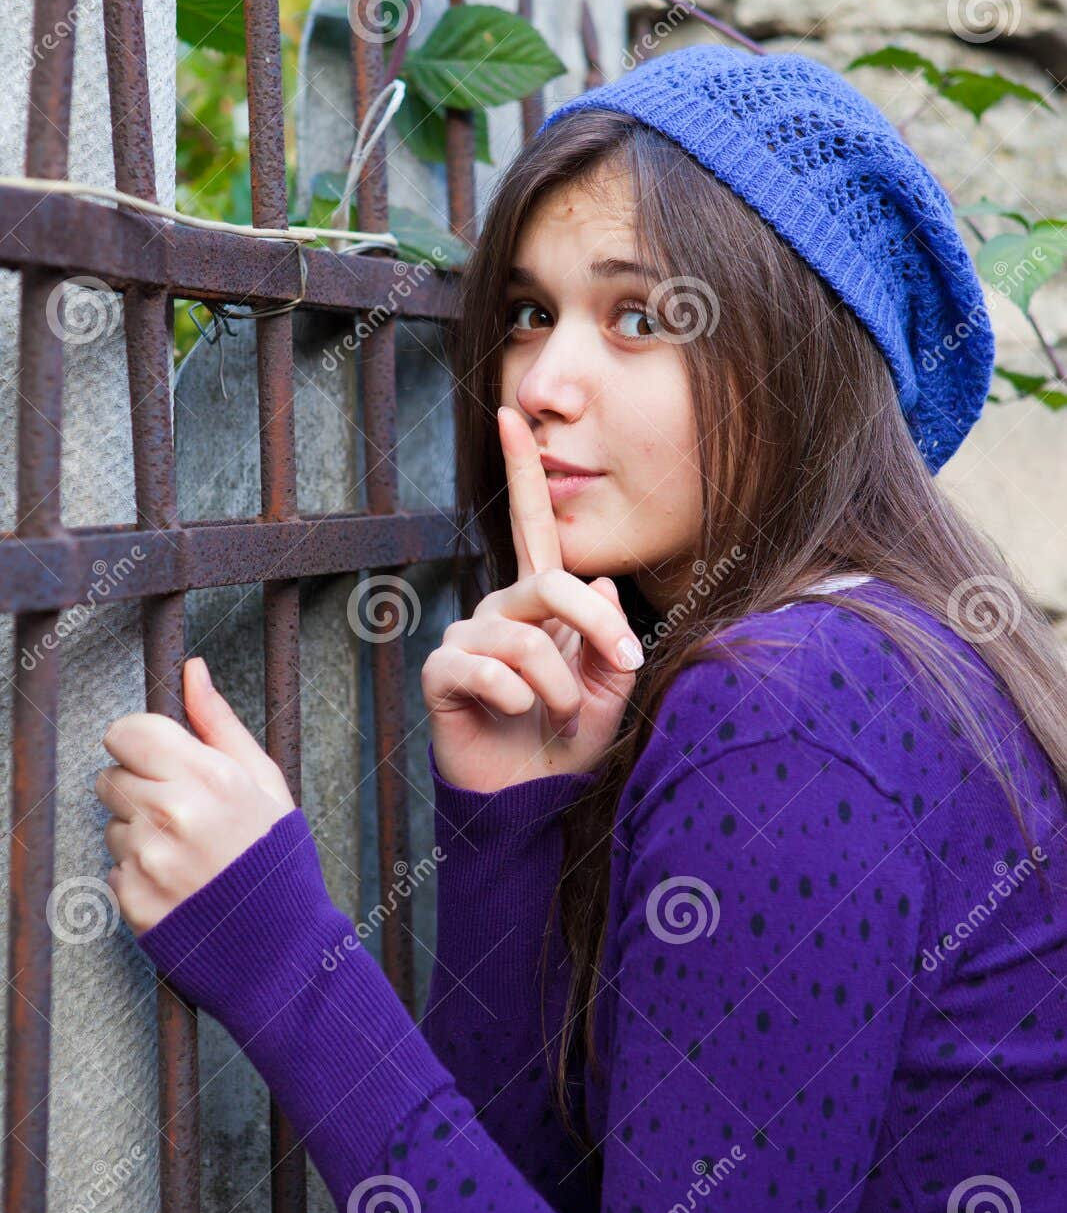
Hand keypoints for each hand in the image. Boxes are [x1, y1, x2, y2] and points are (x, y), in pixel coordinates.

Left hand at [95, 658, 296, 936]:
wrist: (280, 949)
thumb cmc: (277, 860)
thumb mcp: (263, 781)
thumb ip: (219, 722)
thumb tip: (193, 671)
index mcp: (208, 777)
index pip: (127, 731)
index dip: (140, 740)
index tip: (159, 754)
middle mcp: (171, 815)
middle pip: (111, 775)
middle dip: (140, 785)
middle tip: (181, 808)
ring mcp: (147, 860)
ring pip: (111, 822)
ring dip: (139, 830)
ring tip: (186, 850)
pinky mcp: (131, 899)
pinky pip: (114, 866)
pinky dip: (139, 871)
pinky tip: (179, 880)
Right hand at [421, 405, 644, 791]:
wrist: (531, 798)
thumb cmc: (568, 741)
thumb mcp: (610, 688)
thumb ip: (610, 638)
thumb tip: (601, 583)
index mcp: (541, 602)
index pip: (532, 526)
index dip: (521, 469)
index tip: (513, 414)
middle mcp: (501, 608)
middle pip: (550, 584)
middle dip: (595, 626)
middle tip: (625, 665)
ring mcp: (467, 637)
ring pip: (525, 639)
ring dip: (558, 686)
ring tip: (557, 714)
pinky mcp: (443, 672)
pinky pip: (486, 670)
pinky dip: (516, 698)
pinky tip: (513, 715)